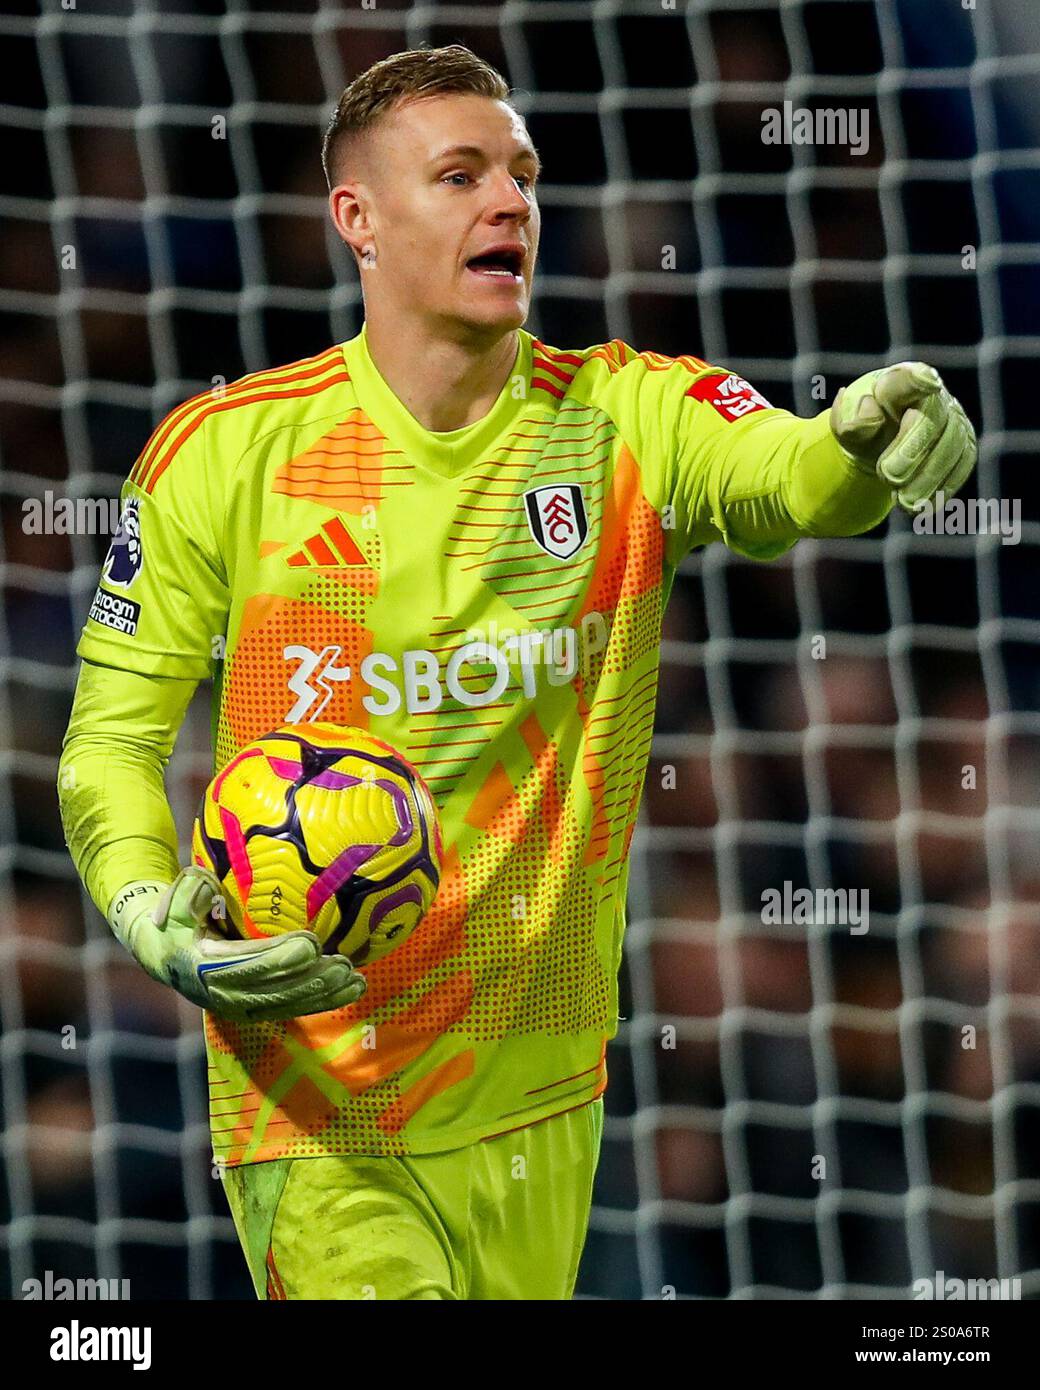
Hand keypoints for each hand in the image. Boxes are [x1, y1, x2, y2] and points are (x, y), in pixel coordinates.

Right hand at [109, 867, 366, 1022]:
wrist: (161, 953)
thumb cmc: (175, 918)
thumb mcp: (176, 900)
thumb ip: (193, 891)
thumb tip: (212, 885)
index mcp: (203, 966)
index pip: (247, 965)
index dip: (280, 957)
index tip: (311, 943)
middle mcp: (222, 993)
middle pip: (274, 990)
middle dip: (311, 980)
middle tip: (342, 964)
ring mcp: (239, 1006)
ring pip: (287, 1004)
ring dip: (324, 994)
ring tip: (354, 978)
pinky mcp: (254, 1009)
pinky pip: (292, 1008)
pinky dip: (323, 1001)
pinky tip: (352, 989)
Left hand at [830, 362, 976, 512]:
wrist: (878, 445)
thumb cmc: (861, 427)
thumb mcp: (846, 425)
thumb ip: (851, 419)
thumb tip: (868, 411)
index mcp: (899, 382)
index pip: (910, 379)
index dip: (920, 380)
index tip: (927, 382)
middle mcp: (934, 396)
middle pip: (934, 419)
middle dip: (912, 451)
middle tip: (888, 477)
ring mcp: (954, 420)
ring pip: (953, 446)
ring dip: (928, 478)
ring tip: (904, 502)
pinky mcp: (964, 446)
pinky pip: (962, 466)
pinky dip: (943, 488)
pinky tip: (923, 507)